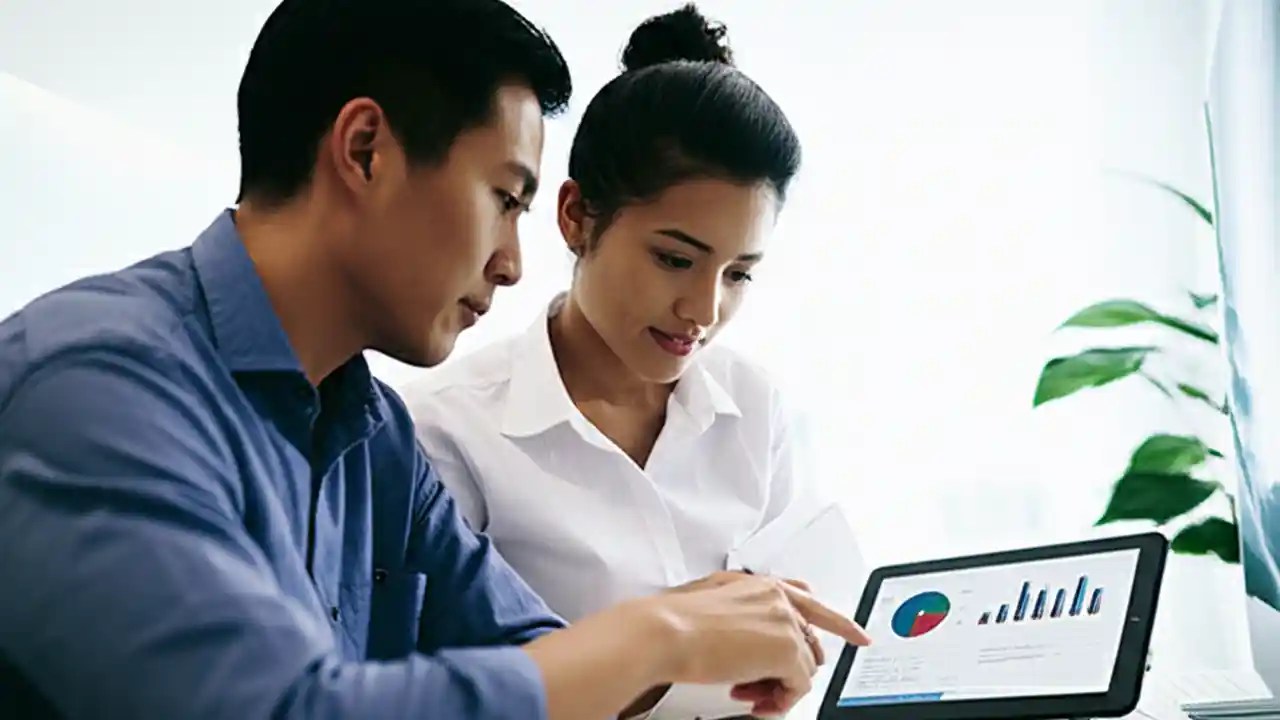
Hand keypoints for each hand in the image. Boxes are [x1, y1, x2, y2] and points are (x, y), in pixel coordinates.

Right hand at [645, 572, 871, 716]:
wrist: (666, 631)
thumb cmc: (675, 620)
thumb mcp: (712, 601)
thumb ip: (740, 611)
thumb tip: (746, 641)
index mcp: (762, 585)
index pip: (811, 600)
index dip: (839, 622)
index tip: (858, 635)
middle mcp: (779, 598)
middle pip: (809, 641)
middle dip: (789, 669)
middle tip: (763, 686)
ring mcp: (786, 621)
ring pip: (804, 666)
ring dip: (780, 686)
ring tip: (752, 695)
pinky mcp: (787, 649)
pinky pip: (800, 686)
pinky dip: (781, 700)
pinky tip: (756, 700)